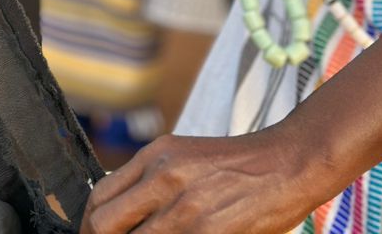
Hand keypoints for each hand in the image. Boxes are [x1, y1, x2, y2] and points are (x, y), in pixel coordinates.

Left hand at [80, 128, 319, 233]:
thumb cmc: (240, 165)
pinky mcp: (205, 232)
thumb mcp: (188, 157)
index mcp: (157, 155)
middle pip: (101, 224)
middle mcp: (164, 176)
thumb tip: (119, 217)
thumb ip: (152, 181)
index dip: (91, 227)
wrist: (290, 161)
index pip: (98, 197)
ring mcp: (184, 207)